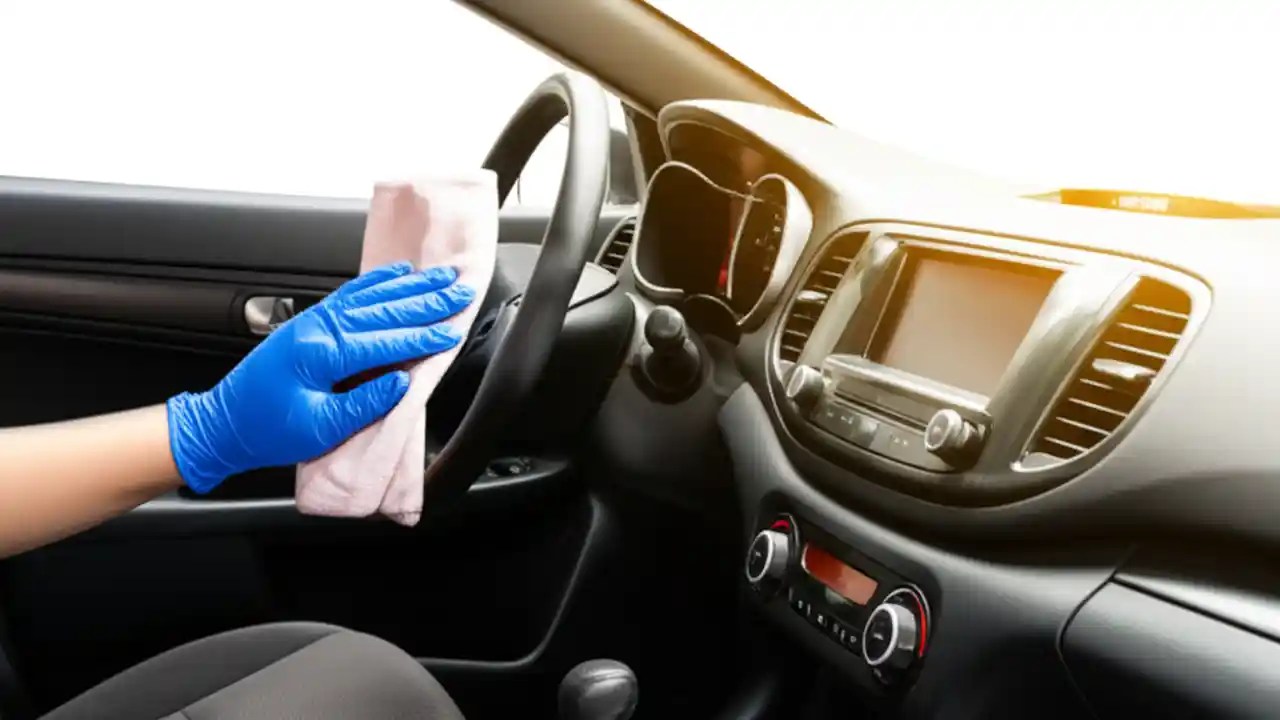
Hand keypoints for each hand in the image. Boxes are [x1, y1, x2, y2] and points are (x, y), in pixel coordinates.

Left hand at [166, 262, 474, 492]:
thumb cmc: (267, 431)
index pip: (384, 341)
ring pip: (371, 296)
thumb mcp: (319, 430)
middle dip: (426, 300)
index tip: (452, 331)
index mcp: (321, 355)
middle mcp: (318, 328)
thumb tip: (400, 384)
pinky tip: (398, 273)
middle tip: (460, 291)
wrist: (222, 424)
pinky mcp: (310, 322)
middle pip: (383, 309)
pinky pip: (351, 294)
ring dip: (409, 285)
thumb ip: (364, 405)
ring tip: (441, 277)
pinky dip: (378, 281)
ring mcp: (313, 321)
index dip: (422, 337)